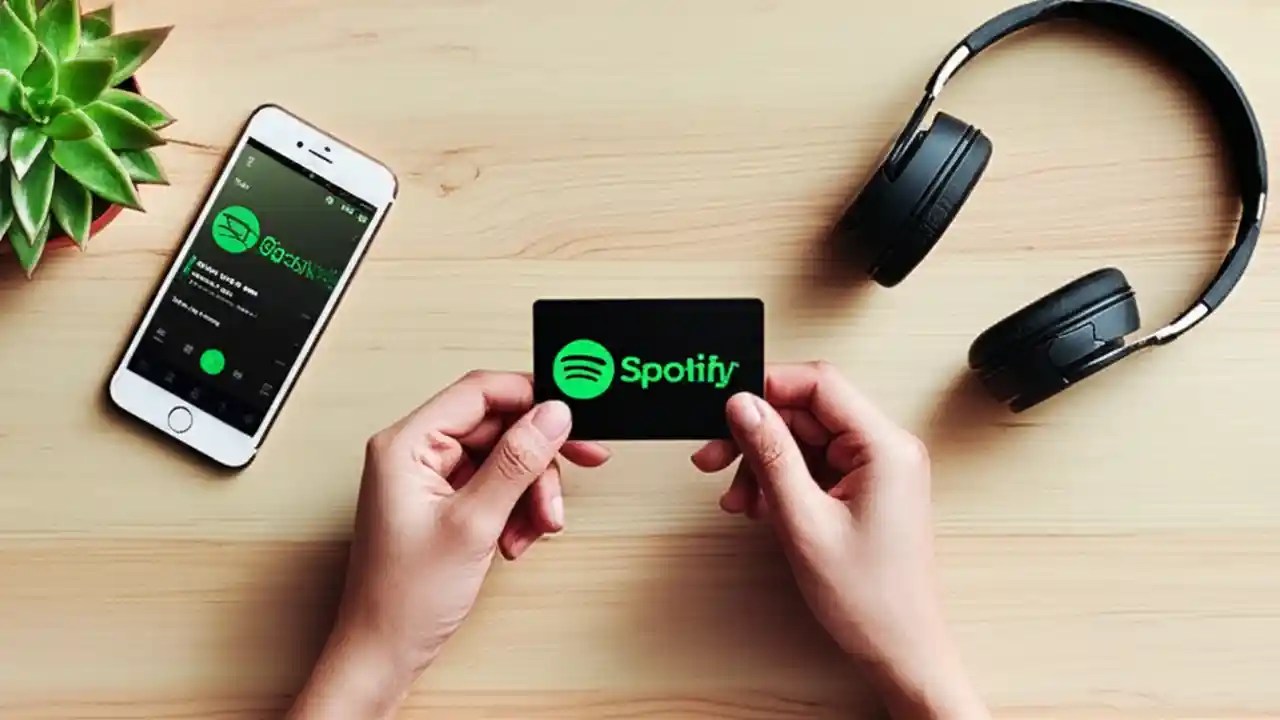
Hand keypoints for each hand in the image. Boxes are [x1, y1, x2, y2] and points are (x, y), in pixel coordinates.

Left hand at [288, 371, 609, 719]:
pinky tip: (516, 538)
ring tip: (537, 526)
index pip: (480, 392)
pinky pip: (494, 487)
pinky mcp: (443, 503)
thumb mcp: (473, 523)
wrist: (383, 653)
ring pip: (503, 459)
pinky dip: (516, 509)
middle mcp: (414, 454)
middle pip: (498, 428)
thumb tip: (551, 415)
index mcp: (406, 444)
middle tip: (574, 472)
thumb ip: (516, 462)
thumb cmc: (402, 598)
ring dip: (530, 491)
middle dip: (537, 460)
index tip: (572, 414)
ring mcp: (429, 479)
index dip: (532, 398)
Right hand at [692, 363, 986, 719]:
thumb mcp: (804, 522)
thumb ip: (771, 456)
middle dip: (755, 433)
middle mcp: (886, 449)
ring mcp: (876, 469)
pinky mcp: (864, 488)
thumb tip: (742, 405)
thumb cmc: (870, 599)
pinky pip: (813, 466)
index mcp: (885, 447)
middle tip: (713, 457)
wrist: (899, 650)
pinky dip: (780, 481)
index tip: (725, 406)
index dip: (767, 386)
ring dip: (762, 463)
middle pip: (806, 412)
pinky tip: (759, 507)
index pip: (820, 384)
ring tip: (739, 499)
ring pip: (803, 440)